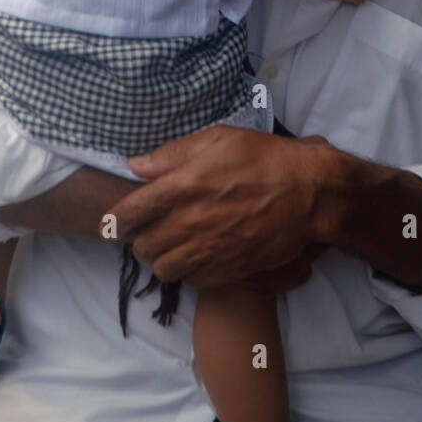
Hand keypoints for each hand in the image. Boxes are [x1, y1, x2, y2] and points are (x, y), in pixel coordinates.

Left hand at [111, 125, 333, 288]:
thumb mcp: (219, 140)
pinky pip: (192, 281)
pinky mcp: (228, 268)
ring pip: (163, 269)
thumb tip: (136, 166)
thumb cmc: (265, 159)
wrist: (308, 193)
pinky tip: (195, 256)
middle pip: (142, 247)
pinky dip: (187, 272)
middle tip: (148, 230)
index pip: (131, 211)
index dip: (115, 219)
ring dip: (161, 259)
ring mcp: (210, 249)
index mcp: (184, 185)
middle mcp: (191, 221)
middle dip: (139, 240)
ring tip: (170, 246)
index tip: (114, 221)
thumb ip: (173, 154)